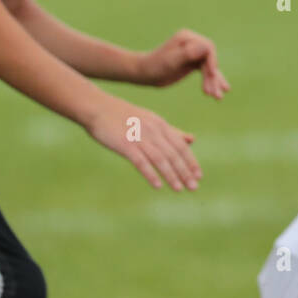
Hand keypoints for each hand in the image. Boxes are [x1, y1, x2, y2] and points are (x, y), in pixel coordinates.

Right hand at [84, 96, 201, 191]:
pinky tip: (158, 186)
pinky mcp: (125, 144)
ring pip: (160, 159)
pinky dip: (150, 174)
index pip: (180, 146)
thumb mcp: (152, 121)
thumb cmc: (125, 117)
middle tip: (194, 187)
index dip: (190, 161)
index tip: (199, 175)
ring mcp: (139, 137)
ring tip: (179, 189)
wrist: (98, 108)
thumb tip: (192, 140)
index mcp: (161, 125)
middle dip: (184, 171)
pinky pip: (140, 161)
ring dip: (171, 175)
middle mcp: (153, 130)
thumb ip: (172, 132)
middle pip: (173, 154)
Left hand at [136, 29, 228, 98]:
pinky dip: (211, 82)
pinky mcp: (193, 63)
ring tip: (219, 97)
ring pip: (210, 67)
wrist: (143, 73)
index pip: (207, 48)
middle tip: (216, 94)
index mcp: (187, 38)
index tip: (213, 75)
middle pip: (210, 59)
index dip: (212, 61)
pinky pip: (206, 72)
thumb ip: (187, 53)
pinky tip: (216, 93)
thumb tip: (205, 47)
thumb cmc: (153, 66)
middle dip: (213, 76)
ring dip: (214, 82)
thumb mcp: (170, 61)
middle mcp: (193, 43)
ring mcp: (194, 53)